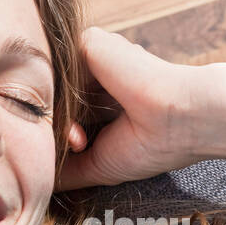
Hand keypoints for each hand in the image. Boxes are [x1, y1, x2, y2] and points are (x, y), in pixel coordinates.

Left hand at [56, 27, 206, 190]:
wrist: (186, 119)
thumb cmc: (154, 145)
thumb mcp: (100, 163)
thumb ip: (68, 169)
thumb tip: (39, 182)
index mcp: (107, 94)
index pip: (66, 112)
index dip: (67, 135)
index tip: (82, 148)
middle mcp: (100, 71)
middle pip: (57, 99)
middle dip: (61, 126)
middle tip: (80, 144)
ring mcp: (96, 55)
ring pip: (54, 87)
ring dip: (61, 117)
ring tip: (81, 137)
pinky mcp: (91, 42)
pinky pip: (56, 71)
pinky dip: (62, 99)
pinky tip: (81, 115)